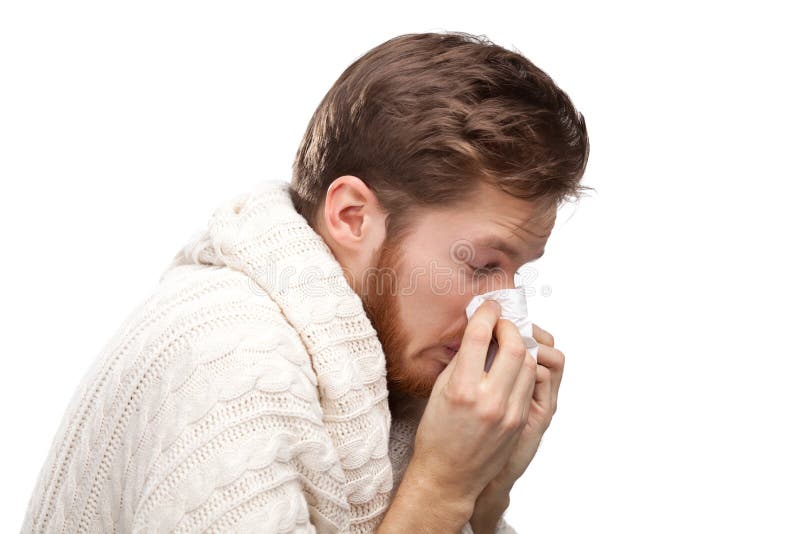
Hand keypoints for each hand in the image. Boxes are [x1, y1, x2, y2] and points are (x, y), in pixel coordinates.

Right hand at [407, 300, 537, 512]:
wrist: (449, 476)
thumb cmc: (437, 433)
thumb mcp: (441, 390)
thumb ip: (463, 359)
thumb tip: (479, 330)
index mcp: (462, 389)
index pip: (480, 336)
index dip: (486, 313)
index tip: (488, 306)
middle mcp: (488, 400)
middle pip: (514, 346)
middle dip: (509, 326)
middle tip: (501, 322)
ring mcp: (509, 413)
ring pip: (529, 363)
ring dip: (520, 346)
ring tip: (508, 342)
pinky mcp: (521, 422)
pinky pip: (529, 384)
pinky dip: (523, 368)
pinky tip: (512, 365)